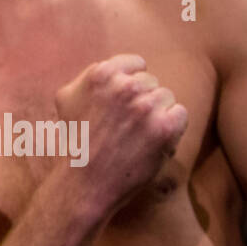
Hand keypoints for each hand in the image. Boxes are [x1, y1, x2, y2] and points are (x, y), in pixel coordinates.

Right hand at [53, 54, 188, 220]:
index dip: (132, 83)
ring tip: (139, 134)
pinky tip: (154, 140)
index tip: (125, 102)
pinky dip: (172, 127)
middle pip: (152, 82)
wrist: (85, 181)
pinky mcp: (164, 128)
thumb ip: (87, 77)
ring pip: (167, 97)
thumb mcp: (66, 98)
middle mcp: (125, 87)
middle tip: (128, 123)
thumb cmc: (75, 141)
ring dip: (157, 113)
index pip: (136, 64)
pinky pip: (180, 114)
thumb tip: (108, 67)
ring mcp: (146, 107)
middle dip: (143, 100)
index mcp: (101, 74)